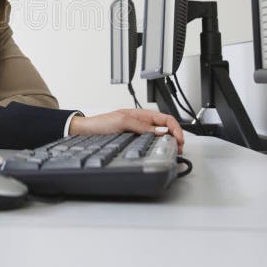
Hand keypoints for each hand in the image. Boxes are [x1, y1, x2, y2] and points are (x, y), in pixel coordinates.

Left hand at [69, 109, 184, 153]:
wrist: (86, 131)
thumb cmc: (101, 123)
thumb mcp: (122, 121)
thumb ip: (141, 126)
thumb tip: (160, 131)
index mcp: (142, 114)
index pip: (166, 119)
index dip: (175, 129)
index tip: (179, 140)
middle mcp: (142, 122)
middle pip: (166, 127)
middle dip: (176, 137)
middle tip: (179, 148)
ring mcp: (139, 131)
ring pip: (160, 136)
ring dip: (169, 142)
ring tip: (173, 150)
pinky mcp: (134, 140)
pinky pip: (150, 142)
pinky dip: (159, 146)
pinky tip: (160, 151)